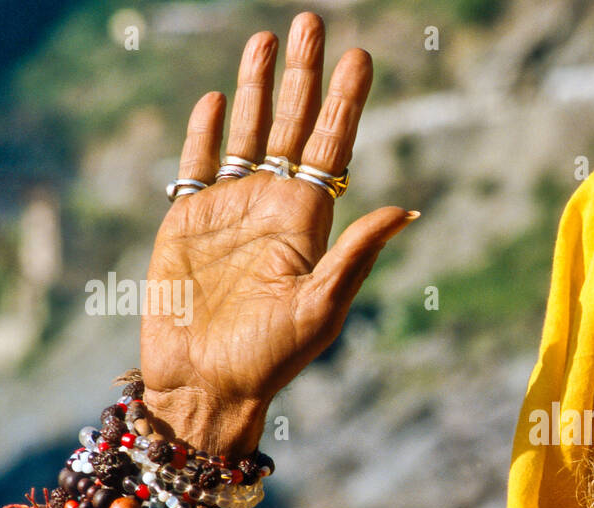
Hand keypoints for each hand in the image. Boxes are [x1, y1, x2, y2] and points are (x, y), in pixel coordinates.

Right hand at [140, 12, 414, 458]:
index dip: (345, 102)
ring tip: (266, 39)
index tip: (359, 57)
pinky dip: (205, 131)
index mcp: (308, 224)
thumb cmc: (269, 358)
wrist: (205, 384)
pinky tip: (216, 100)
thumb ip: (356, 255)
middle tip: (312, 22)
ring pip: (246, 132)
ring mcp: (229, 211)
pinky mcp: (187, 221)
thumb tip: (407, 209)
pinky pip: (197, 165)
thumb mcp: (321, 308)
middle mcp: (272, 208)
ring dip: (255, 87)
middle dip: (302, 75)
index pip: (331, 148)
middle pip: (291, 125)